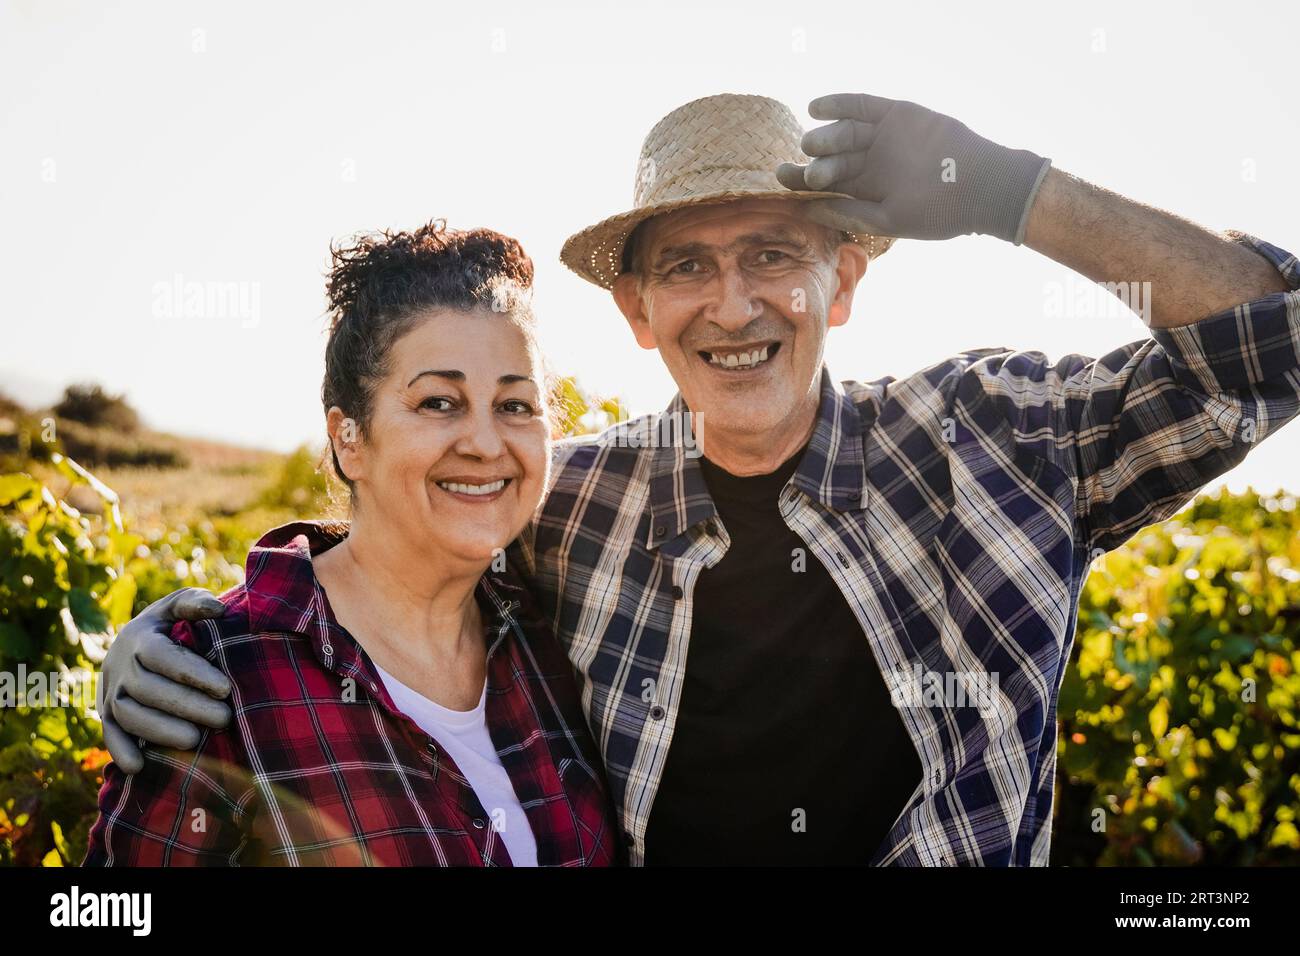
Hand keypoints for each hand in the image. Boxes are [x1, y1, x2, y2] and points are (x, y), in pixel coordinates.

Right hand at [98, 587, 232, 772]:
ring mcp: (110, 691)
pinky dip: (120, 751)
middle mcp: (120, 665)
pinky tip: (139, 767)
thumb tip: (218, 609)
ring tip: (195, 740)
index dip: (192, 673)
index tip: (226, 688)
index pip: (162, 656)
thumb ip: (195, 603)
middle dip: (187, 706)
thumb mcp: (178, 606)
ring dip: (159, 730)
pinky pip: (109, 734)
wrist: (131, 642)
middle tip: (224, 718)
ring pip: (128, 714)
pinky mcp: (106, 714)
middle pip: (149, 690)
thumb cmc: (169, 624)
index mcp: (139, 637)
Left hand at [777, 93, 1050, 243]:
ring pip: (843, 134)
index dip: (802, 184)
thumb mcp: (889, 219)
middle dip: (810, 165)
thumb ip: (851, 212)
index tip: (782, 185)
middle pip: (830, 159)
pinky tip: (816, 108)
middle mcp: (870, 162)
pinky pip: (862, 105)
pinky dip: (839, 104)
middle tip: (796, 173)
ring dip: (823, 138)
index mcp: (866, 189)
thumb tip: (806, 209)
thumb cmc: (938, 211)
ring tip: (809, 145)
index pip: (826, 185)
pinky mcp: (895, 114)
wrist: (980, 185)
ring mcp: (881, 137)